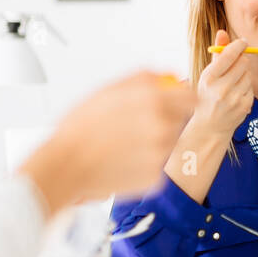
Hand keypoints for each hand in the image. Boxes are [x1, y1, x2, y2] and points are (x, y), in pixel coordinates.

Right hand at [21, 72, 194, 215]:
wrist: (65, 166)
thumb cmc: (81, 126)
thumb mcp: (110, 89)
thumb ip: (146, 79)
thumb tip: (172, 77)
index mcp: (153, 99)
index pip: (191, 98)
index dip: (184, 100)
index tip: (178, 104)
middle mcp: (162, 126)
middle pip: (179, 122)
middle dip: (164, 122)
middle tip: (136, 127)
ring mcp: (160, 154)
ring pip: (167, 144)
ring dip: (153, 143)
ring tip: (123, 145)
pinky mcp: (155, 178)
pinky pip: (156, 167)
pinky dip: (143, 165)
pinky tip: (120, 162)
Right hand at [191, 29, 254, 139]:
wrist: (210, 125)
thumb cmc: (208, 95)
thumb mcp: (208, 74)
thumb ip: (217, 53)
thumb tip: (222, 32)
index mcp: (209, 78)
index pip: (228, 55)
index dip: (238, 46)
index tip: (243, 42)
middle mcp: (221, 88)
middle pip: (243, 62)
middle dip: (241, 61)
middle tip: (235, 65)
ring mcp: (234, 99)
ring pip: (249, 74)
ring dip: (243, 75)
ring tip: (232, 84)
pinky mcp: (245, 106)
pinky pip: (251, 87)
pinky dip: (246, 88)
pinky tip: (236, 94)